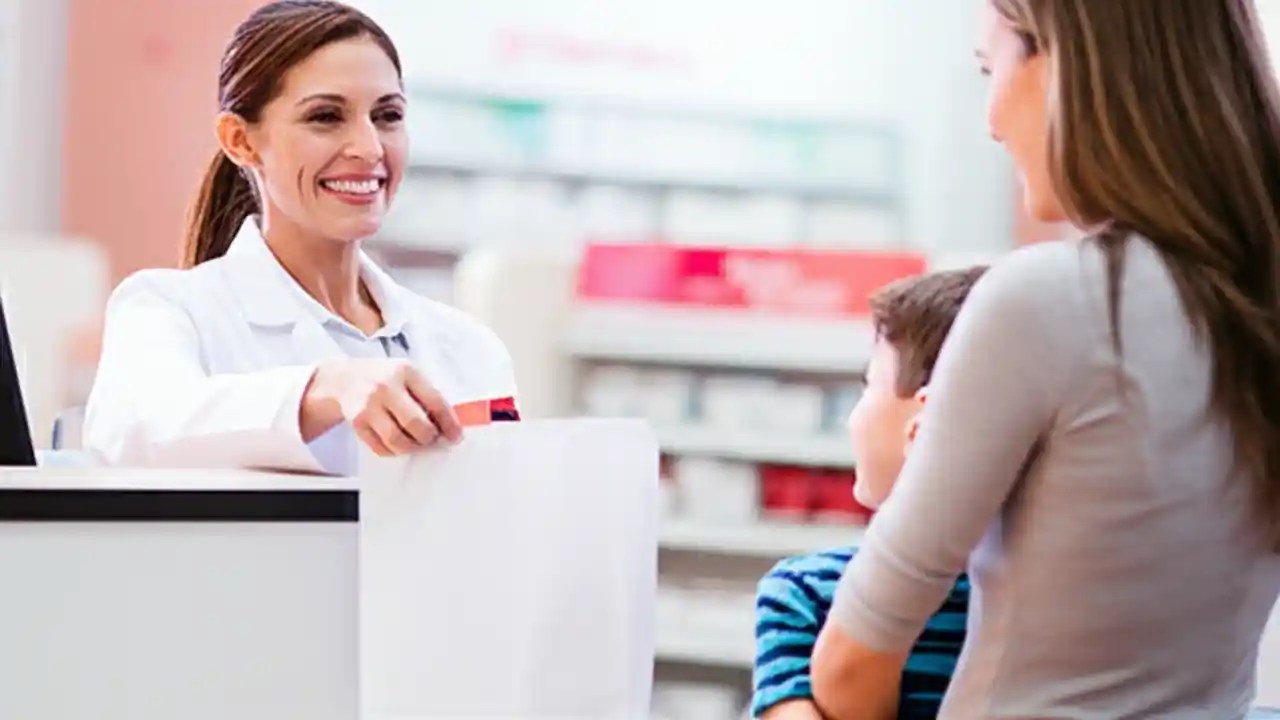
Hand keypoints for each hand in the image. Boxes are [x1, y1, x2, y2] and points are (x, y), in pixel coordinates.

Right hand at [301, 359, 462, 455]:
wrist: (345, 379)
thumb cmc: (384, 378)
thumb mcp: (408, 375)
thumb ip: (427, 394)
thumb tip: (449, 424)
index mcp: (405, 371)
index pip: (435, 401)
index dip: (449, 423)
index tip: (456, 435)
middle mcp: (385, 387)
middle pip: (416, 424)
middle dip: (430, 437)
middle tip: (434, 439)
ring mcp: (368, 406)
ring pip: (397, 441)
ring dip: (413, 447)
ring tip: (417, 442)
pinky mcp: (357, 423)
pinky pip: (381, 448)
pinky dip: (394, 451)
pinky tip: (399, 442)